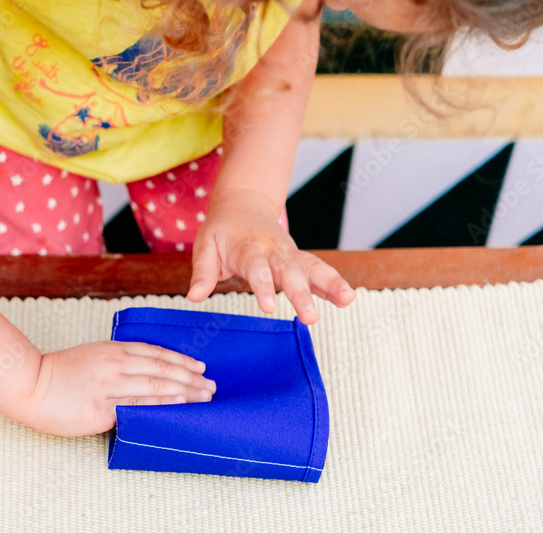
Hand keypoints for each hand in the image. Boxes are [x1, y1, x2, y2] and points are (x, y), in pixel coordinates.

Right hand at [22, 341, 215, 435]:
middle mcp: (116, 364)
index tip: (199, 367)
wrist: (29, 385)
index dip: (181, 360)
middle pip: (163, 369)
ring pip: (157, 386)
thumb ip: (115, 363)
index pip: (156, 353)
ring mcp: (110, 386)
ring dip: (186, 390)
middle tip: (211, 385)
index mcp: (113, 350)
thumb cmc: (57, 374)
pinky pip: (139, 405)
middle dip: (191, 377)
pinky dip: (163, 403)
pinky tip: (180, 404)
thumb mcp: (91, 357)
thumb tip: (140, 375)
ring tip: (205, 396)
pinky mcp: (103, 407)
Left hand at [187, 190, 354, 323]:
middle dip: (302, 294)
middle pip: (290, 271)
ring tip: (348, 299)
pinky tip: (348, 298)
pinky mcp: (298, 259)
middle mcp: (273, 250)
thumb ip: (203, 272)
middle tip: (311, 318)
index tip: (268, 307)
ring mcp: (289, 254)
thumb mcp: (205, 246)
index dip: (263, 287)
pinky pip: (318, 270)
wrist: (243, 203)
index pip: (257, 269)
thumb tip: (194, 296)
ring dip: (330, 283)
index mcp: (249, 248)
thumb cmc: (222, 230)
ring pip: (312, 267)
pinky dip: (332, 283)